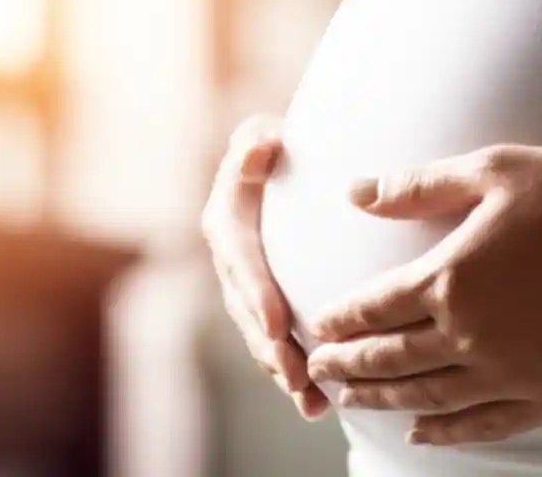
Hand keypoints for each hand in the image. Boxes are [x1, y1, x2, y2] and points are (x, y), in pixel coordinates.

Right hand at [202, 115, 327, 419]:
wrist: (289, 161)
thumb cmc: (284, 144)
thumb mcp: (265, 134)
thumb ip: (257, 143)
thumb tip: (261, 147)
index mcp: (226, 216)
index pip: (237, 255)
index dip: (254, 291)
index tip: (275, 323)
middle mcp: (229, 255)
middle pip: (244, 307)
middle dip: (269, 345)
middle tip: (296, 375)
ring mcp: (246, 283)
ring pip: (258, 333)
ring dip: (281, 369)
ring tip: (308, 400)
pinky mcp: (267, 302)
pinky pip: (275, 340)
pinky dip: (293, 371)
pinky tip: (316, 406)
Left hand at [305, 144, 541, 445]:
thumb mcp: (492, 171)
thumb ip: (417, 186)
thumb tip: (355, 192)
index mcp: (449, 279)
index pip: (372, 308)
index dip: (338, 320)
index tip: (316, 327)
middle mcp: (472, 335)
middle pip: (390, 359)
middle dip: (346, 365)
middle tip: (316, 369)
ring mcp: (513, 372)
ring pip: (428, 397)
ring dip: (382, 400)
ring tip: (350, 401)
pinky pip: (487, 424)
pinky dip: (448, 433)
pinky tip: (423, 434)